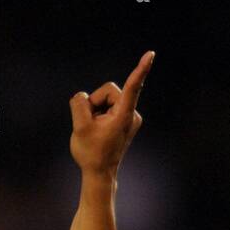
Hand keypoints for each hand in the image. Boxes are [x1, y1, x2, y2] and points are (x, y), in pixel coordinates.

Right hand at [69, 50, 154, 175]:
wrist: (99, 174)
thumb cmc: (91, 154)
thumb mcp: (79, 127)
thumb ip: (79, 104)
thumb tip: (83, 97)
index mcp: (124, 115)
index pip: (133, 87)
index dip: (140, 70)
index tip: (151, 54)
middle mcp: (131, 114)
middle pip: (108, 91)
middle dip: (94, 103)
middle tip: (89, 124)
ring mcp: (130, 118)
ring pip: (107, 99)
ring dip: (96, 110)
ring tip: (94, 130)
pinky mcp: (126, 121)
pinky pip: (109, 107)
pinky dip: (99, 115)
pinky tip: (98, 130)